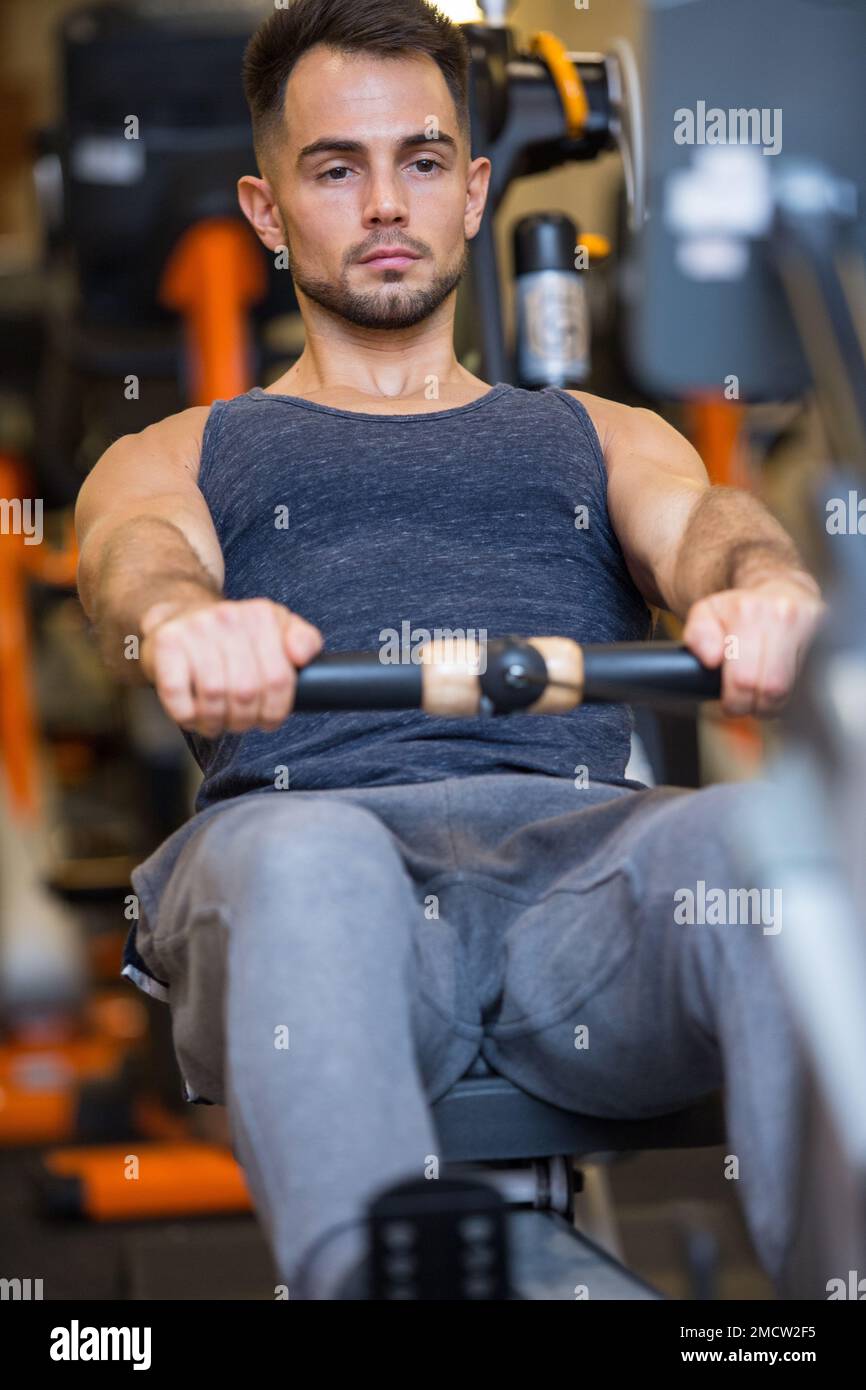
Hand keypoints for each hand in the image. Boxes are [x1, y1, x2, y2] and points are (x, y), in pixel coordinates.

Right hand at [139, 596, 323, 735]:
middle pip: (247, 693)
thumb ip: (305, 640)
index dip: (275, 711)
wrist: (180, 616)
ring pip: (214, 696)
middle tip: (239, 722)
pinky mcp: (166, 645)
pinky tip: (192, 714)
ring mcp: (195, 630)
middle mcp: (228, 617)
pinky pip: (178, 696)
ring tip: (216, 721)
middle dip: (245, 719)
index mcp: (262, 615)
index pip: (279, 680)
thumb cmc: (233, 635)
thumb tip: (301, 657)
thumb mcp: (277, 629)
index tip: (267, 718)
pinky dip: (187, 716)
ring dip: (215, 721)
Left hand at [682, 574, 825, 716]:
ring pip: (792, 687)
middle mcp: (781, 614)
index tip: (730, 702)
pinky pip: (808, 678)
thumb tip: (712, 659)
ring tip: (761, 695)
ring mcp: (808, 622)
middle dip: (755, 704)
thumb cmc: (738, 609)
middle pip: (772, 687)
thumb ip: (697, 636)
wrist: (779, 589)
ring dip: (774, 701)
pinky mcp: (825, 631)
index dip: (735, 701)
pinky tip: (781, 681)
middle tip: (745, 703)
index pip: (743, 679)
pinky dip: (792, 689)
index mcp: (746, 611)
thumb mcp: (705, 615)